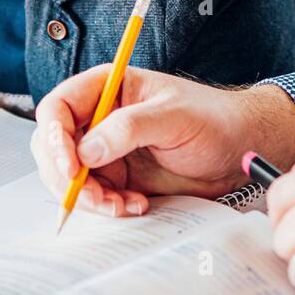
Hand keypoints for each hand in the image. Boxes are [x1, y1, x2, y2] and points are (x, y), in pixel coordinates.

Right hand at [31, 64, 294, 216]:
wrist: (241, 151)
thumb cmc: (214, 119)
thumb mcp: (173, 117)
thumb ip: (128, 128)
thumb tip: (86, 151)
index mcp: (107, 87)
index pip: (58, 108)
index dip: (54, 138)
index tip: (72, 167)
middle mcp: (100, 117)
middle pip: (54, 147)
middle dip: (68, 177)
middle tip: (96, 197)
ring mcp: (106, 149)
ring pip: (71, 177)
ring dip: (89, 198)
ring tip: (122, 205)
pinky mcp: (118, 176)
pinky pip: (95, 196)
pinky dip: (108, 207)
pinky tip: (137, 205)